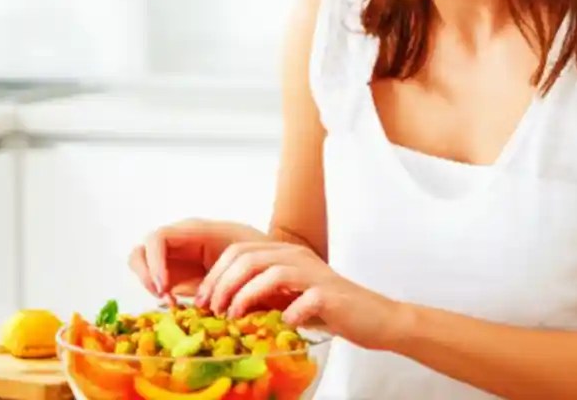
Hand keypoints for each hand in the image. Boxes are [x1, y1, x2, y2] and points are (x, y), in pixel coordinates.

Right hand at [129, 219, 268, 298]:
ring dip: (148, 283)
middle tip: (164, 296)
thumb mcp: (241, 258)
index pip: (158, 238)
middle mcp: (177, 241)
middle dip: (145, 275)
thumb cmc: (257, 254)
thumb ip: (220, 269)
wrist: (266, 261)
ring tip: (169, 302)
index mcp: (192, 230)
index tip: (165, 288)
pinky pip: (154, 279)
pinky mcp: (174, 273)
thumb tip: (202, 292)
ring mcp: (174, 256)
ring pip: (141, 264)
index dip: (154, 262)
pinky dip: (158, 292)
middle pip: (141, 251)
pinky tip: (175, 304)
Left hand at [196, 241, 401, 349]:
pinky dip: (285, 314)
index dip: (214, 273)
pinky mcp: (330, 294)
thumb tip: (219, 304)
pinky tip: (280, 326)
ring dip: (244, 296)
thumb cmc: (328, 310)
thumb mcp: (286, 298)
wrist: (374, 318)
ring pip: (269, 273)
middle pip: (247, 257)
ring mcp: (314, 274)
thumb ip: (259, 294)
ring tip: (232, 318)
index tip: (201, 299)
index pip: (238, 251)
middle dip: (222, 284)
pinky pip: (301, 300)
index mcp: (285, 253)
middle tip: (211, 309)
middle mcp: (297, 256)